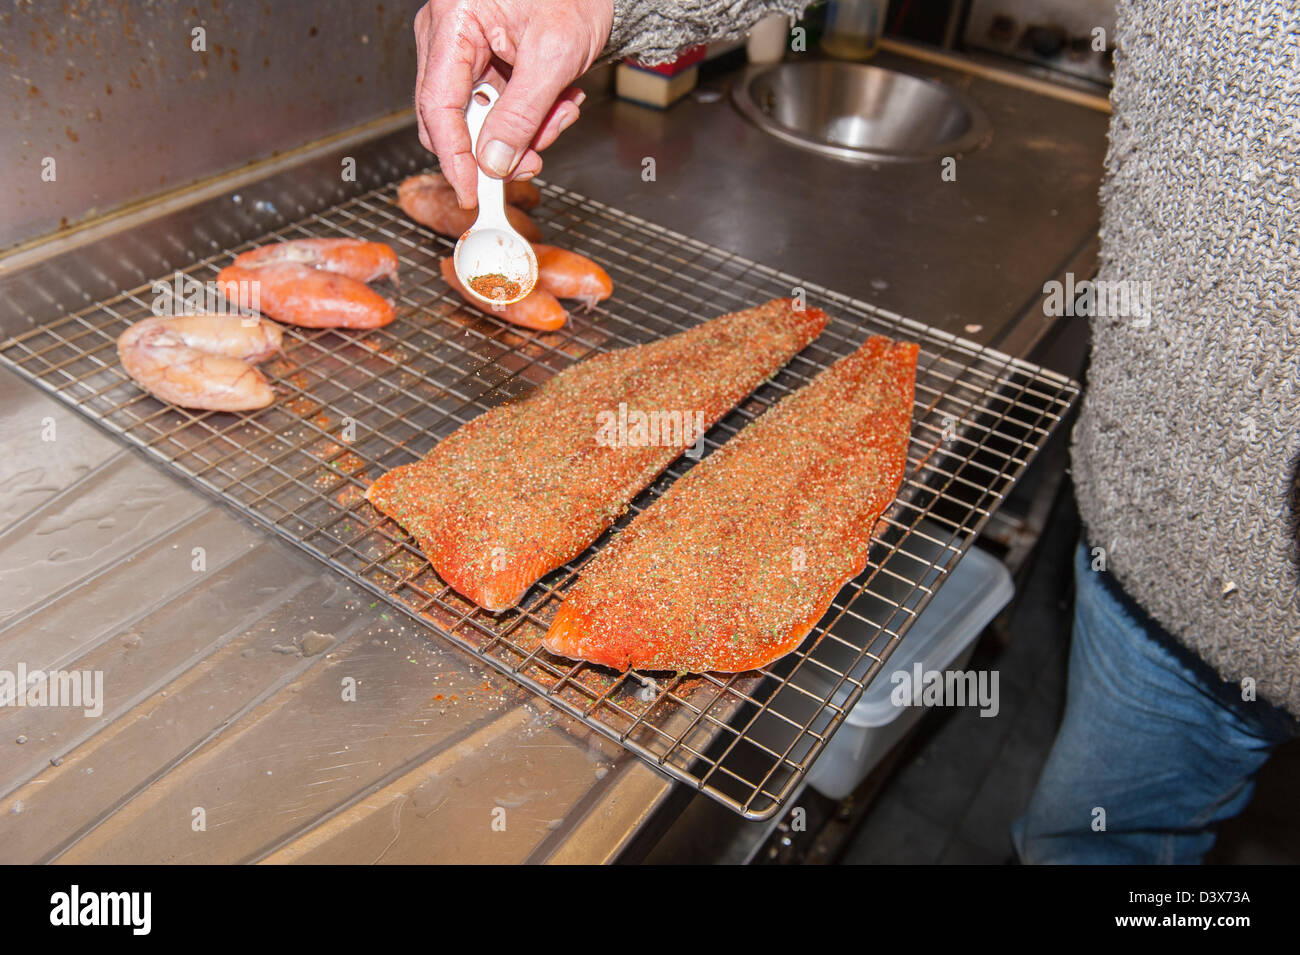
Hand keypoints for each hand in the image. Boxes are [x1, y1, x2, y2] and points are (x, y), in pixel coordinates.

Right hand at [413, 0, 613, 207]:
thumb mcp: (554, 57)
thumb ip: (521, 114)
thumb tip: (493, 163)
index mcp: (453, 22)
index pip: (437, 105)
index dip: (453, 158)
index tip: (471, 193)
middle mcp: (447, 35)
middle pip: (453, 118)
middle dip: (498, 146)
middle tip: (534, 159)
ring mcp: (463, 50)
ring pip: (480, 119)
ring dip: (524, 130)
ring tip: (562, 110)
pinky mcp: (482, 63)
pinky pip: (496, 109)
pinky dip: (528, 117)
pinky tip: (557, 101)